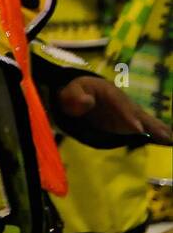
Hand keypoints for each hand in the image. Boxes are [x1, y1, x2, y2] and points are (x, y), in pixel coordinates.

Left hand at [57, 76, 172, 144]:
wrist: (80, 94)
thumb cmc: (74, 93)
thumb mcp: (69, 92)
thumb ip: (75, 97)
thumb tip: (86, 102)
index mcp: (108, 91)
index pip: (119, 103)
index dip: (128, 115)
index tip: (138, 128)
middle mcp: (123, 100)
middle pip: (137, 112)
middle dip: (150, 124)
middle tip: (165, 136)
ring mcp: (128, 111)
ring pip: (144, 120)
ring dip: (157, 129)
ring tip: (170, 139)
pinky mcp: (130, 121)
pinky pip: (145, 126)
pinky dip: (156, 132)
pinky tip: (168, 140)